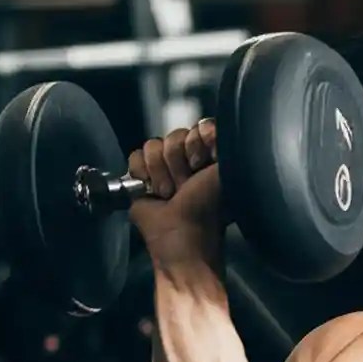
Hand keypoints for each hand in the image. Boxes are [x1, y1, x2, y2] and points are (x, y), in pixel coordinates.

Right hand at [127, 119, 223, 263]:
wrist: (179, 235)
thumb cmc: (207, 210)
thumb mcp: (226, 173)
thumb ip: (225, 145)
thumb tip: (212, 127)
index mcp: (214, 157)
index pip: (201, 127)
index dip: (198, 143)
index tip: (202, 165)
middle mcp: (190, 159)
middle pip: (176, 134)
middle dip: (180, 162)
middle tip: (187, 186)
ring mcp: (166, 167)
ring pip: (154, 144)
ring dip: (162, 173)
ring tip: (171, 193)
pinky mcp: (143, 175)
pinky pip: (136, 155)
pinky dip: (143, 175)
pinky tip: (153, 192)